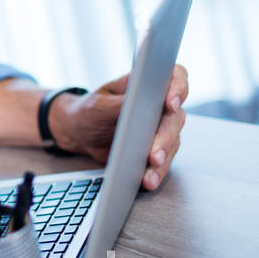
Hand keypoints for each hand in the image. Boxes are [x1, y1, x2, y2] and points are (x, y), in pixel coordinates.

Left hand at [53, 64, 188, 189]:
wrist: (80, 133)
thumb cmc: (90, 111)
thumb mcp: (98, 105)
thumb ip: (119, 103)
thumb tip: (136, 101)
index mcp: (148, 84)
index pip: (175, 77)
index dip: (178, 88)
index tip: (170, 104)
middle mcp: (160, 105)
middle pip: (175, 117)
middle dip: (165, 137)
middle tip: (154, 153)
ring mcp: (160, 128)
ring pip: (172, 142)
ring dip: (162, 160)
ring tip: (150, 174)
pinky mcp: (156, 148)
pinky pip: (163, 160)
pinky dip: (156, 172)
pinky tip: (148, 180)